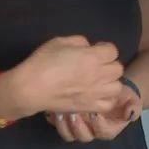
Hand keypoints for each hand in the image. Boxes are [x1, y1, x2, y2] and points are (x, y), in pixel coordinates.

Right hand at [0, 36, 123, 117]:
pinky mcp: (89, 107)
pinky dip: (106, 99)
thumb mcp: (60, 41)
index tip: (95, 50)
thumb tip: (89, 47)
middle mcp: (98, 75)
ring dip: (110, 82)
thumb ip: (80, 42)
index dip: (104, 48)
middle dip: (109, 63)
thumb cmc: (43, 62)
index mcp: (92, 57)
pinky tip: (97, 94)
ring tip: (99, 81)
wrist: (30, 88)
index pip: (112, 50)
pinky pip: (108, 104)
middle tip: (96, 65)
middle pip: (117, 68)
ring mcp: (95, 93)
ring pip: (117, 87)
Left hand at [45, 82, 141, 142]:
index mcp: (108, 129)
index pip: (102, 132)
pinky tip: (52, 108)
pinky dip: (53, 117)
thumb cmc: (120, 95)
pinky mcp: (67, 119)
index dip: (98, 125)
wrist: (109, 87)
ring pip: (68, 133)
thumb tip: (130, 114)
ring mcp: (78, 126)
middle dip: (77, 126)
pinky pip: (57, 124)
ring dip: (63, 124)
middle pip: (82, 136)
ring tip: (60, 111)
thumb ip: (134, 106)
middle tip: (74, 112)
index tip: (95, 113)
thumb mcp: (132, 98)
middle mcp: (92, 130)